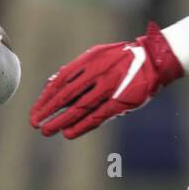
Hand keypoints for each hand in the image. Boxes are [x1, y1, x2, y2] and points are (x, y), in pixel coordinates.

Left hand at [29, 21, 182, 138]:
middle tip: (34, 122)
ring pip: (80, 107)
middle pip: (67, 95)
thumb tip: (51, 83)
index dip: (46, 97)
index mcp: (90, 60)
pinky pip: (97, 116)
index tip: (35, 110)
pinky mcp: (121, 101)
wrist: (154, 59)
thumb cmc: (121, 59)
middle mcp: (97, 73)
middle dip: (48, 110)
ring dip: (61, 120)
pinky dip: (82, 125)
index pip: (61, 81)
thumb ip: (75, 70)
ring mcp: (109, 87)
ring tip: (46, 131)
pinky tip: (68, 133)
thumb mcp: (96, 56)